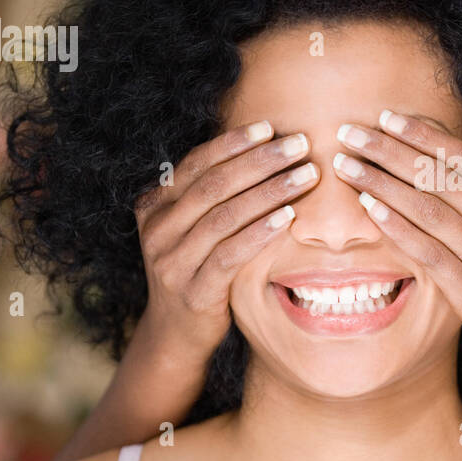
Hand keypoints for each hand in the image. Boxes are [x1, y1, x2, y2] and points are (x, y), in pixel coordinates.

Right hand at [133, 121, 317, 355]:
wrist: (176, 333)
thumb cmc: (198, 268)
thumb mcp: (194, 229)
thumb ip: (213, 195)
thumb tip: (261, 147)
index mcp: (155, 206)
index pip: (196, 163)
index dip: (234, 143)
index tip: (270, 127)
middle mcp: (158, 230)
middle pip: (214, 185)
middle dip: (261, 161)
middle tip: (299, 145)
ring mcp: (172, 263)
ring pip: (225, 216)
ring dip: (270, 191)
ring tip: (306, 176)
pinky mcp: (194, 292)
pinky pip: (230, 254)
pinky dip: (261, 232)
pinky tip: (289, 217)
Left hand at [331, 111, 461, 373]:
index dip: (420, 135)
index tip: (387, 118)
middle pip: (437, 176)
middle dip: (389, 150)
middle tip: (351, 134)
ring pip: (428, 209)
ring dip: (382, 184)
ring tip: (349, 167)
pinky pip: (430, 253)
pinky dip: (399, 229)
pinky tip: (371, 210)